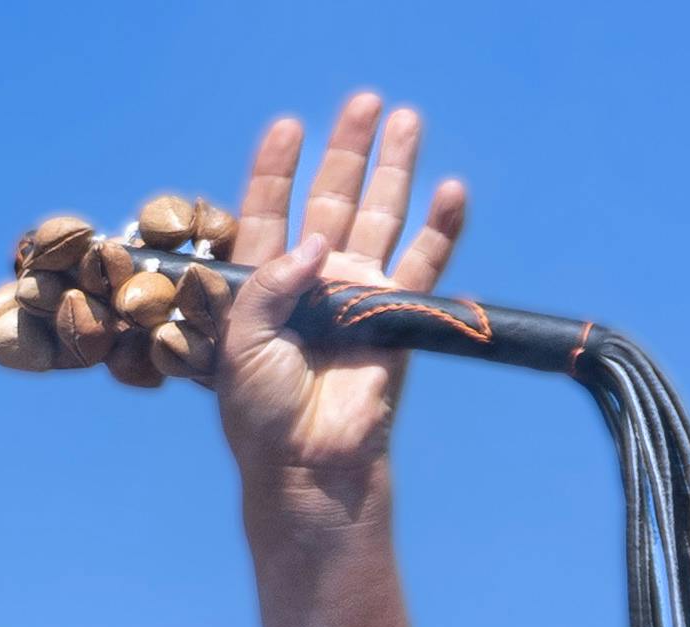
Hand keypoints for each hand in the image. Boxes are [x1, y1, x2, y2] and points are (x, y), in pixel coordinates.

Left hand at [210, 94, 467, 531]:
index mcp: (261, 286)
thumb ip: (267, 286)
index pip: (266, 214)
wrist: (307, 461)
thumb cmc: (260, 411)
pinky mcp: (398, 312)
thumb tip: (315, 242)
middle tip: (361, 102)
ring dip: (394, 169)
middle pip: (331, 200)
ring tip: (405, 119)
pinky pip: (425, 261)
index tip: (288, 126)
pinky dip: (442, 227)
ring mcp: (357, 291)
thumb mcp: (239, 344)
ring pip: (381, 216)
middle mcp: (312, 280)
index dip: (276, 170)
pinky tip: (450, 189)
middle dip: (345, 153)